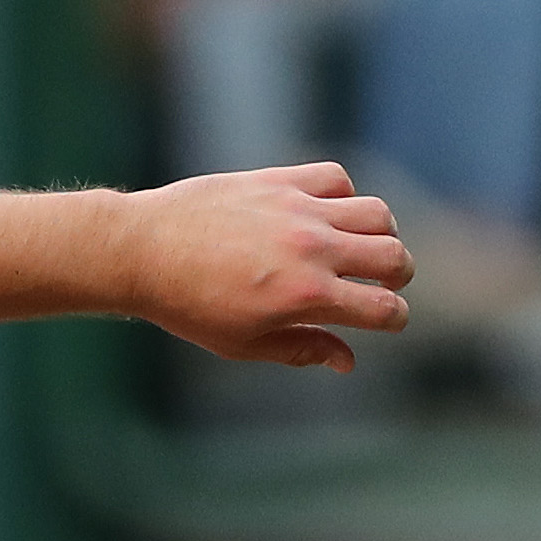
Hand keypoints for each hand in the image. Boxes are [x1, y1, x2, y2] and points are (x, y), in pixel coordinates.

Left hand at [116, 162, 414, 372]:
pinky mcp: (279, 181)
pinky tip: (323, 214)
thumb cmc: (188, 306)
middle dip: (398, 276)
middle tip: (379, 283)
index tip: (385, 319)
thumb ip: (302, 349)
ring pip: (377, 213)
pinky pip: (337, 178)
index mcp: (306, 296)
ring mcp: (298, 210)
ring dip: (380, 234)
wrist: (141, 251)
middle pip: (395, 257)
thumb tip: (349, 362)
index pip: (385, 308)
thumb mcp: (243, 343)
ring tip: (360, 246)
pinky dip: (342, 195)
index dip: (394, 319)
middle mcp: (311, 250)